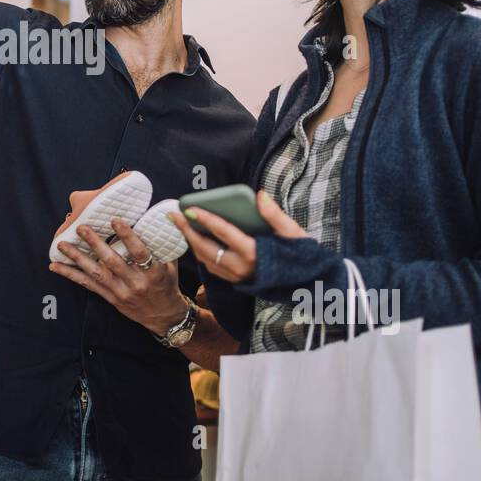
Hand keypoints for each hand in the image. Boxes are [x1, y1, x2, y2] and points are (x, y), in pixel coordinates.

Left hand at [50, 218, 187, 336]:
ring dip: (78, 258)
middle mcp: (136, 283)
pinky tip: (56, 266)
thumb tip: (153, 217)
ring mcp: (122, 292)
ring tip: (63, 245)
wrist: (164, 315)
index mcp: (154, 273)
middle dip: (95, 244)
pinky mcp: (111, 298)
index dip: (127, 236)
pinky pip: (89, 285)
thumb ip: (161, 244)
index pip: (140, 253)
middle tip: (82, 228)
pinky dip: (72, 275)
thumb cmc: (167, 284)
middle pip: (112, 262)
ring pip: (96, 274)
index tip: (115, 220)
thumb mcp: (171, 264)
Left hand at [169, 190, 305, 283]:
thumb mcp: (293, 233)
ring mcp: (236, 277)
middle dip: (187, 231)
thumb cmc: (301, 256)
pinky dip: (201, 251)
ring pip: (205, 259)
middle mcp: (241, 267)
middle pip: (206, 248)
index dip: (205, 218)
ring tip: (181, 225)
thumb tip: (260, 195)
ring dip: (191, 242)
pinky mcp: (235, 281)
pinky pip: (211, 266)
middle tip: (173, 215)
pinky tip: (197, 238)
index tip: (189, 208)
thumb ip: (274, 215)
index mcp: (254, 253)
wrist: (307, 285)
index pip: (223, 232)